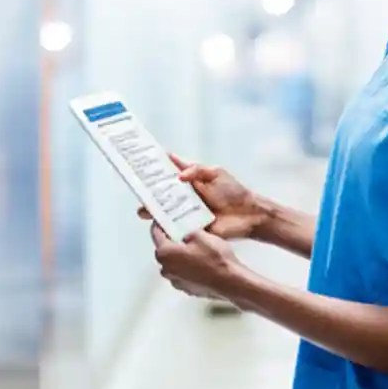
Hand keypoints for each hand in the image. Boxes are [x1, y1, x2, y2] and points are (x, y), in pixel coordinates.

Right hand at [140, 154, 268, 240]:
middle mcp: (186, 196)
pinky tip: (156, 224)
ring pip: (166, 210)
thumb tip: (178, 176)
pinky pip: (175, 226)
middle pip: (163, 193)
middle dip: (150, 192)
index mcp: (192, 180)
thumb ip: (198, 170)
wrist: (248, 215)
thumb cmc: (234, 192)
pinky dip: (166, 225)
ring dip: (154, 210)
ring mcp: (187, 211)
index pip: (171, 171)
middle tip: (138, 191)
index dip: (159, 167)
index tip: (143, 162)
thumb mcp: (217, 174)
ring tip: (143, 211)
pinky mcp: (191, 226)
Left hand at [151, 225, 244, 299]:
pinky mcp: (187, 288)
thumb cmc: (215, 260)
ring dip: (182, 257)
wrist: (230, 281)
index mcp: (165, 253)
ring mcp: (176, 281)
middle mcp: (166, 269)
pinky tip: (203, 263)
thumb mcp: (201, 235)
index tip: (163, 221)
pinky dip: (189, 269)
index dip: (160, 225)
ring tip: (199, 250)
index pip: (156, 234)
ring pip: (174, 264)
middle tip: (186, 234)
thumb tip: (187, 234)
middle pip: (164, 250)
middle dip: (173, 242)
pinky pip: (184, 274)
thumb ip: (188, 232)